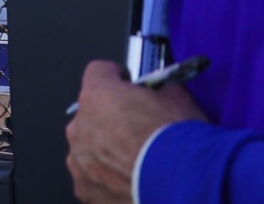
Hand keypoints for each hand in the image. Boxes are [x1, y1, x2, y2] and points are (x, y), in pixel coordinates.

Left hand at [66, 60, 204, 202]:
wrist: (183, 185)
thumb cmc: (179, 142)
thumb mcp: (179, 100)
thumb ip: (161, 91)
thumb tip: (164, 92)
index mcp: (97, 95)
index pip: (98, 72)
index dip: (116, 78)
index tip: (127, 85)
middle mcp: (80, 126)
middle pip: (91, 114)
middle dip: (111, 119)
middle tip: (138, 130)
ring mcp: (80, 162)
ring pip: (88, 149)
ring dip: (106, 152)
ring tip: (136, 162)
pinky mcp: (87, 190)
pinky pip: (92, 180)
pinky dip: (108, 181)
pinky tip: (132, 183)